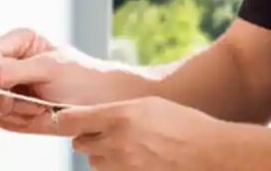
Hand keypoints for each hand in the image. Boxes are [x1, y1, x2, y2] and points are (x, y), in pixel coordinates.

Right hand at [0, 27, 122, 134]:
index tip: (1, 82)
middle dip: (4, 96)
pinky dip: (17, 120)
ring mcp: (8, 87)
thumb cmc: (83, 78)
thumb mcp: (52, 68)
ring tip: (39, 106)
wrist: (98, 101)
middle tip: (28, 100)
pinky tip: (36, 113)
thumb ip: (19, 69)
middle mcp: (9, 63)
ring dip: (14, 110)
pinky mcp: (10, 107)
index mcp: (19, 42)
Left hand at [55, 97, 228, 170]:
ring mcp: (121, 166)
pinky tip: (136, 157)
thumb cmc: (184, 124)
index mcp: (120, 117)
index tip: (64, 118)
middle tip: (106, 130)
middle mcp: (116, 142)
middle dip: (88, 136)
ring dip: (102, 154)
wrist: (206, 153)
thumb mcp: (149, 105)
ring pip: (93, 161)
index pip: (71, 120)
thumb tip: (95, 115)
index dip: (64, 119)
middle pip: (79, 143)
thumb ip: (118, 111)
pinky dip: (116, 166)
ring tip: (126, 145)